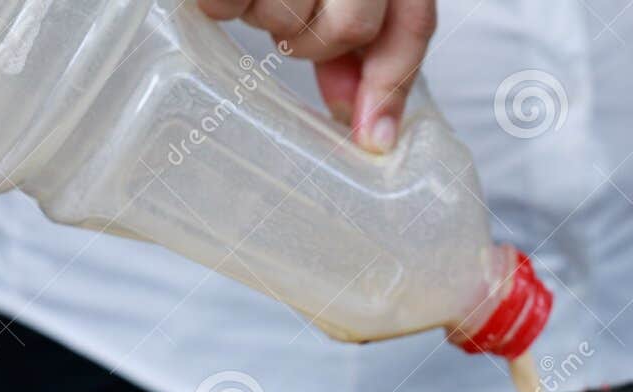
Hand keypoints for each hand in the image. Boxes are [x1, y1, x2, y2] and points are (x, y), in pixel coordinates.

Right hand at [197, 0, 437, 152]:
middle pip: (349, 29)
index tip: (373, 137)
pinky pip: (228, 3)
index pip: (411, 23)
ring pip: (286, 22)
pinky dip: (221, 3)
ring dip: (264, 16)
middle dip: (315, 42)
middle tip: (289, 18)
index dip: (391, 84)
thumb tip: (363, 119)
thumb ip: (360, 44)